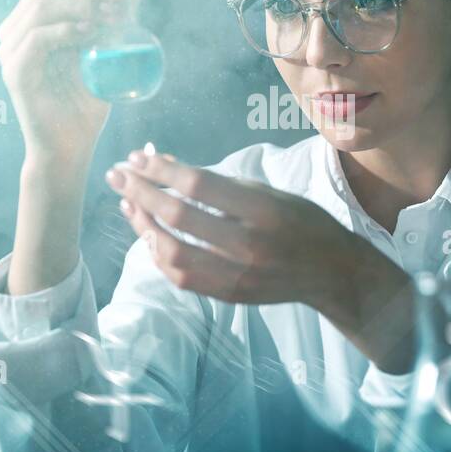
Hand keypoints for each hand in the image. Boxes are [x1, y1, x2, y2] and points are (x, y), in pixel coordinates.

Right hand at [0, 0, 131, 165]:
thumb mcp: (103, 56)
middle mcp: (16, 32)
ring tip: (110, 14)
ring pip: (41, 6)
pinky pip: (36, 38)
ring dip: (80, 4)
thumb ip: (110, 25)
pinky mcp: (14, 72)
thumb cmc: (86, 103)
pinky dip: (65, 29)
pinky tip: (90, 31)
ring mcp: (10, 51)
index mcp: (33, 23)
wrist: (70, 147)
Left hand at [105, 147, 417, 371]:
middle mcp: (249, 244)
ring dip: (143, 225)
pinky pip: (181, 277)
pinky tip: (149, 234)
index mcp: (263, 209)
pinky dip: (159, 254)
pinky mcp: (229, 295)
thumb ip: (218, 182)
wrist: (331, 272)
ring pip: (172, 252)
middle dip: (141, 191)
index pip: (198, 185)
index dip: (162, 169)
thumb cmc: (301, 221)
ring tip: (128, 203)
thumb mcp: (268, 191)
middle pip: (179, 217)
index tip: (138, 157)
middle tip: (118, 174)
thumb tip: (165, 163)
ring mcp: (237, 275)